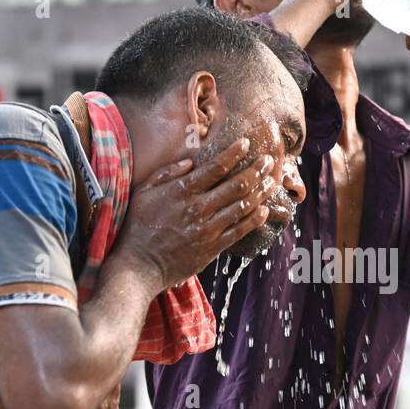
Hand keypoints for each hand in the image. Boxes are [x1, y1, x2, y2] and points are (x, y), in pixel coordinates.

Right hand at [114, 138, 274, 288]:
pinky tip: (264, 210)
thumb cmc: (137, 227)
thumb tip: (190, 161)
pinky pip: (240, 230)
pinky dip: (255, 219)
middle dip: (256, 170)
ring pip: (243, 206)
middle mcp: (199, 208)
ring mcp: (208, 229)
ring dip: (261, 192)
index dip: (234, 153)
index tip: (247, 143)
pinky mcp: (213, 248)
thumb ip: (166, 174)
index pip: (215, 167)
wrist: (139, 265)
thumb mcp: (143, 193)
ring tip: (272, 181)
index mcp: (182, 192)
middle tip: (268, 160)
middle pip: (236, 185)